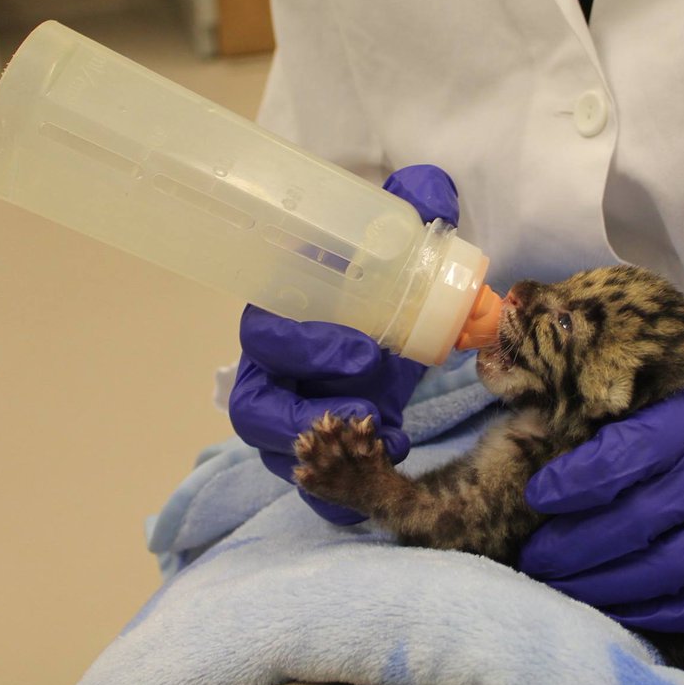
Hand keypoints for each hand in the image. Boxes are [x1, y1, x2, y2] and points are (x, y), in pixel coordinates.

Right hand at [228, 165, 458, 523]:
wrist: (393, 321)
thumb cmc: (381, 278)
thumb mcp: (401, 242)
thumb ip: (414, 210)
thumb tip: (430, 191)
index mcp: (283, 312)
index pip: (264, 334)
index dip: (304, 347)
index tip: (365, 353)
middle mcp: (272, 369)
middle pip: (253, 408)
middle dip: (303, 416)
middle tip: (366, 412)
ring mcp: (288, 415)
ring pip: (276, 452)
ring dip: (323, 459)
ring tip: (382, 445)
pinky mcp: (316, 450)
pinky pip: (309, 485)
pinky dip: (335, 493)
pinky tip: (379, 475)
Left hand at [518, 351, 683, 631]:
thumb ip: (648, 413)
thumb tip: (563, 436)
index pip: (630, 451)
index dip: (578, 479)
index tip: (540, 496)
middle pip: (645, 517)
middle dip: (581, 545)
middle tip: (539, 558)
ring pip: (678, 565)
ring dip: (614, 585)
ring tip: (571, 587)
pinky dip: (669, 610)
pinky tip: (632, 607)